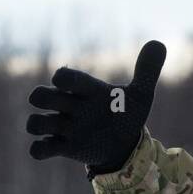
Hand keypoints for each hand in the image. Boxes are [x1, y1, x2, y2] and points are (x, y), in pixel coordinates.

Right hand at [27, 40, 165, 176]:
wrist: (124, 144)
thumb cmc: (126, 114)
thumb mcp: (140, 95)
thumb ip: (147, 71)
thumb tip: (158, 44)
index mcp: (87, 91)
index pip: (66, 77)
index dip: (63, 78)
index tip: (67, 83)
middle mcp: (71, 107)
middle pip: (40, 96)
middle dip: (44, 99)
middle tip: (67, 108)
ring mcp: (65, 128)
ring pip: (34, 123)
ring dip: (41, 125)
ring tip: (62, 131)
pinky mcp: (62, 148)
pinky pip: (38, 150)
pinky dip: (41, 150)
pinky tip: (57, 148)